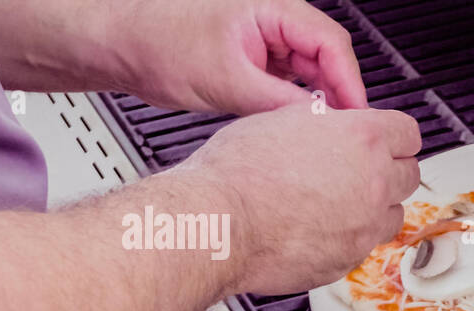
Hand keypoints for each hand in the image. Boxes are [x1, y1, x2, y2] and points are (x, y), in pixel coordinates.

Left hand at [114, 0, 367, 113]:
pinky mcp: (254, 62)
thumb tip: (318, 124)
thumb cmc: (155, 42)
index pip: (332, 45)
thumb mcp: (227, 81)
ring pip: (310, 74)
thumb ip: (280, 104)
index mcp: (272, 9)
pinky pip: (289, 84)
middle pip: (327, 59)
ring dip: (315, 103)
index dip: (350, 84)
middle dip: (336, 96)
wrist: (116, 46)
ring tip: (316, 134)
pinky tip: (292, 128)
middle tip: (341, 134)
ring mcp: (264, 41)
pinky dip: (294, 106)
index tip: (357, 118)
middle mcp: (273, 21)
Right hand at [176, 104, 420, 294]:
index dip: (394, 137)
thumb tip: (332, 123)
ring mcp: (365, 227)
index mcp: (362, 139)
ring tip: (339, 203)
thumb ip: (323, 123)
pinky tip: (318, 229)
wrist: (219, 223)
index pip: (409, 133)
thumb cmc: (237, 173)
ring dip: (376, 209)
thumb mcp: (281, 119)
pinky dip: (348, 238)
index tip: (387, 141)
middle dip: (389, 171)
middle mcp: (374, 184)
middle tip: (363, 171)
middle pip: (409, 175)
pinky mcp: (349, 260)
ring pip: (394, 216)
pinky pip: (363, 247)